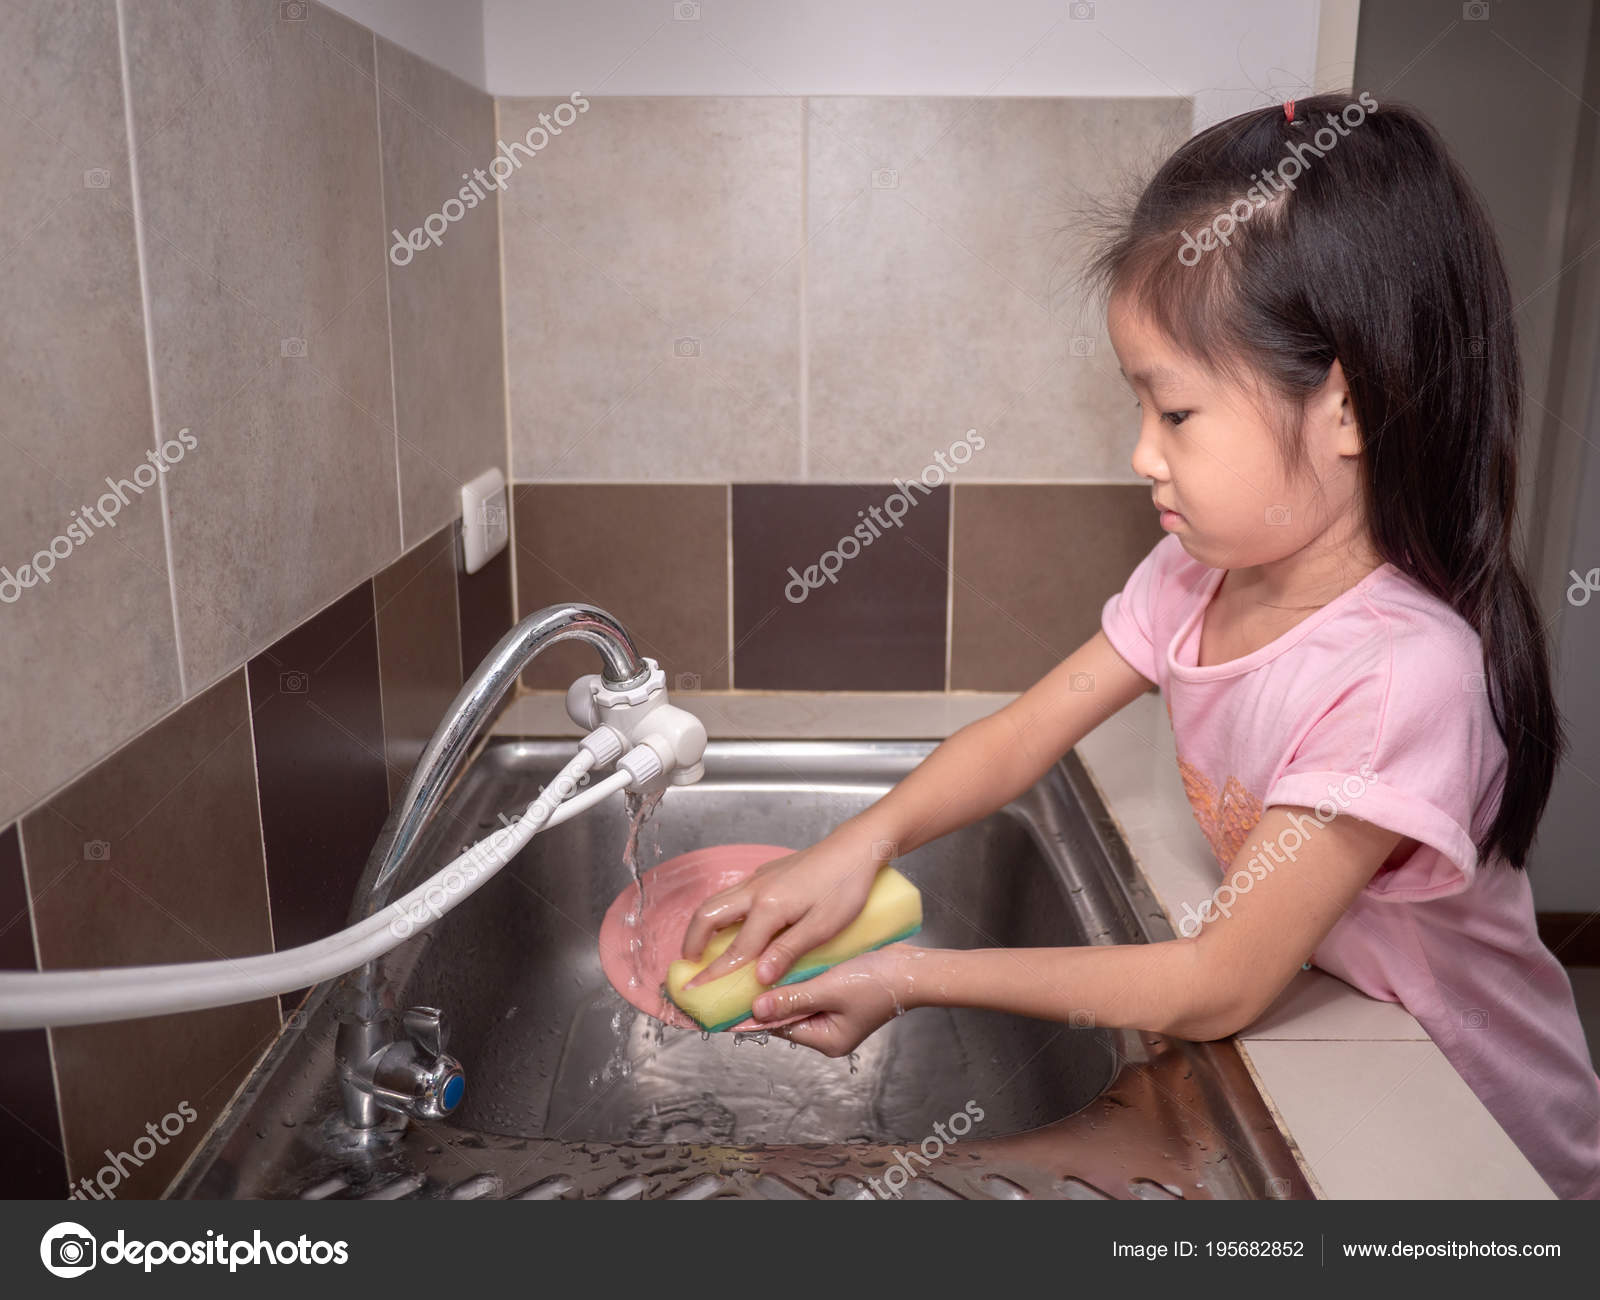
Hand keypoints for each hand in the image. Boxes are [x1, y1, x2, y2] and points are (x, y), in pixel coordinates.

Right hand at [681, 831, 888, 986]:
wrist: (856, 847)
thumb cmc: (845, 886)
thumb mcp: (823, 927)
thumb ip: (788, 951)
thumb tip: (759, 977)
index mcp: (769, 907)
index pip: (735, 948)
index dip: (714, 973)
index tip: (695, 990)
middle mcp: (756, 889)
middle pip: (708, 915)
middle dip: (692, 942)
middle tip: (690, 967)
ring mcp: (759, 877)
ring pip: (716, 901)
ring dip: (702, 926)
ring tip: (701, 949)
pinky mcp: (766, 872)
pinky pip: (732, 894)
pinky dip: (720, 913)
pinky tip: (731, 926)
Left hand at [748, 946, 916, 1056]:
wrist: (913, 968)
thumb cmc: (877, 981)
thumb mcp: (829, 990)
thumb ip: (791, 999)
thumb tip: (755, 1010)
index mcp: (826, 1040)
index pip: (778, 1027)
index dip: (753, 1014)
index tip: (727, 1004)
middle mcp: (828, 1031)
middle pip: (785, 1014)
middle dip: (767, 996)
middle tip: (739, 977)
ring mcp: (835, 1013)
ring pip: (797, 999)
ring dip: (782, 984)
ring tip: (756, 967)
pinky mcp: (840, 995)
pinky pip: (811, 989)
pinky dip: (798, 977)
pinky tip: (784, 961)